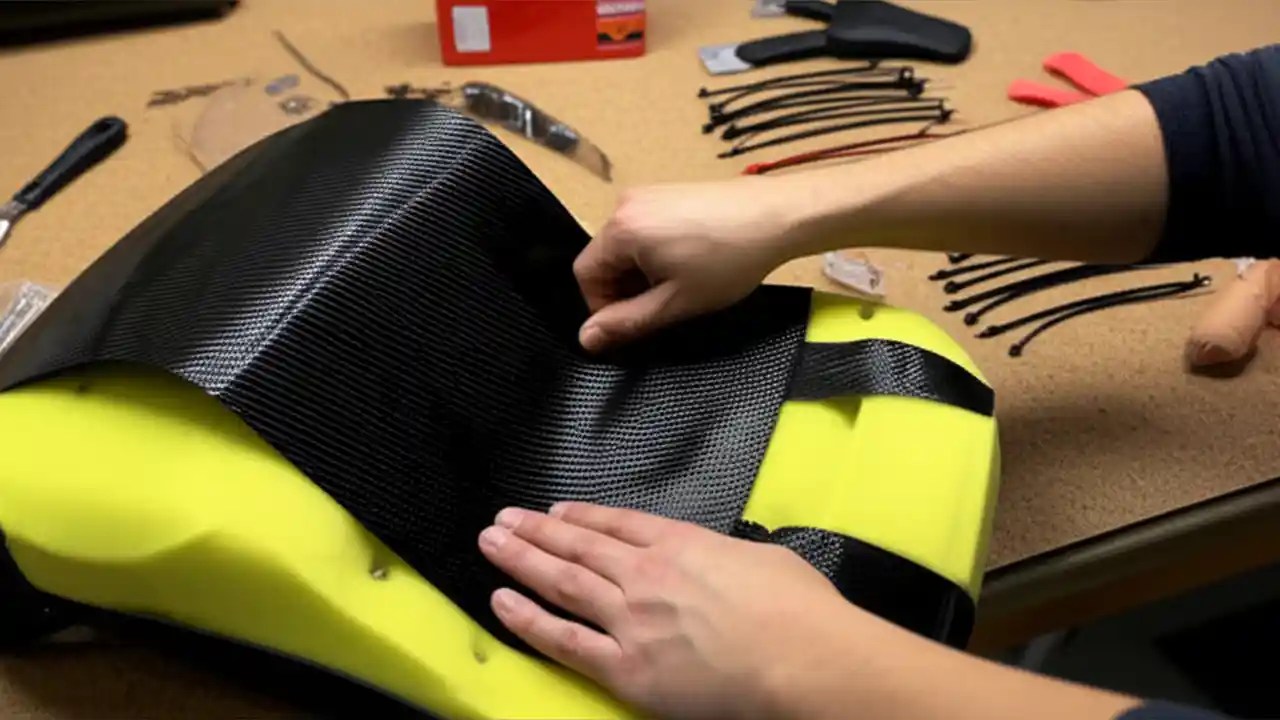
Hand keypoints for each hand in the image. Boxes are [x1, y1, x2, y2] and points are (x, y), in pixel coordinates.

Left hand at [477, 503, 856, 719]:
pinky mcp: (625, 667)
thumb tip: (726, 564)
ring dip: (522, 560)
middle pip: (579, 545)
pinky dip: (529, 620)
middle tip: (503, 519)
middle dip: (536, 530)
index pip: (619, 523)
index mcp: (682, 543)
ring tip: (490, 544)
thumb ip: (729, 557)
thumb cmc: (799, 610)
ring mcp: (630, 618)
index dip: (582, 516)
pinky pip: (564, 640)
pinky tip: (501, 603)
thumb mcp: (766, 558)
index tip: (556, 512)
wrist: (802, 658)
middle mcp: (646, 574)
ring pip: (562, 582)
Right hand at [575, 180, 795, 352]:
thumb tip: (585, 339)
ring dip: (642, 272)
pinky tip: (689, 262)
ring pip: (626, 244)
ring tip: (680, 284)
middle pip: (604, 256)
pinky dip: (655, 251)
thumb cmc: (728, 261)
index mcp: (620, 229)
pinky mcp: (668, 190)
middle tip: (662, 307)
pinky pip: (645, 228)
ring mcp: (648, 193)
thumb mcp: (674, 302)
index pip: (584, 274)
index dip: (601, 306)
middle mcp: (625, 203)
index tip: (633, 323)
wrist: (779, 216)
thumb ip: (626, 322)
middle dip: (624, 288)